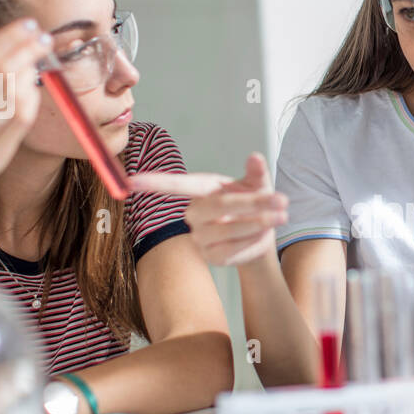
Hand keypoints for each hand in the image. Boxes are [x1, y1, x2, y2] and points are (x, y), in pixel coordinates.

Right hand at [0, 18, 53, 193]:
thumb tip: (15, 43)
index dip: (9, 37)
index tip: (30, 25)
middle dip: (25, 49)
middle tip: (44, 39)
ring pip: (11, 92)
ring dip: (30, 72)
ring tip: (37, 62)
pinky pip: (21, 117)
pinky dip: (32, 98)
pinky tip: (33, 88)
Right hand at [128, 153, 288, 266]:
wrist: (261, 235)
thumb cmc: (254, 202)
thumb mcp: (258, 184)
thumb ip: (256, 172)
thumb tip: (255, 157)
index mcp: (200, 190)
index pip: (175, 185)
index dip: (153, 183)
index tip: (131, 181)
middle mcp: (193, 213)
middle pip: (219, 205)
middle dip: (253, 203)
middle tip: (282, 200)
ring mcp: (199, 237)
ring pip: (230, 228)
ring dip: (260, 222)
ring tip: (281, 215)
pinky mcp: (210, 256)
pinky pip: (234, 248)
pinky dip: (255, 240)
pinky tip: (263, 234)